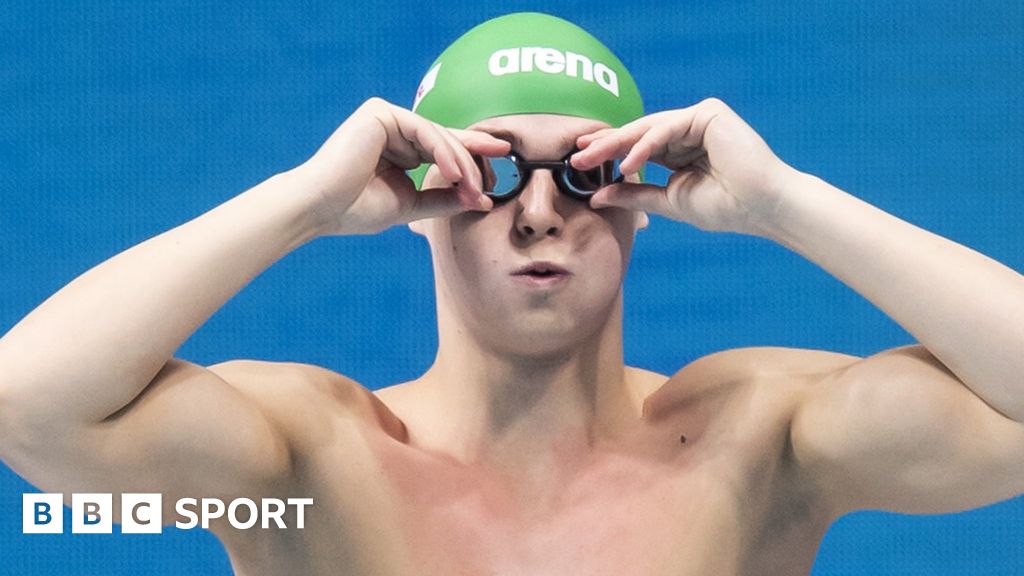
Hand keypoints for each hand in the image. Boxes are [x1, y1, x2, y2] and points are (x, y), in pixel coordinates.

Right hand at [291, 97, 510, 235]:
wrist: (320, 208)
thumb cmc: (355, 209)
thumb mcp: (411, 205)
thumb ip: (444, 199)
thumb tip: (481, 199)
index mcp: (400, 147)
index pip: (443, 149)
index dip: (474, 154)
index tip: (502, 163)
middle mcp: (394, 127)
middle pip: (446, 139)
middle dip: (474, 158)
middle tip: (496, 172)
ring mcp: (386, 116)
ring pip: (439, 136)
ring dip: (461, 163)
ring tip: (473, 187)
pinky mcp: (381, 112)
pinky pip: (424, 131)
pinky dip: (443, 153)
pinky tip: (456, 174)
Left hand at [571, 98, 795, 234]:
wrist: (761, 207)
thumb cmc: (725, 207)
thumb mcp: (669, 201)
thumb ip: (635, 194)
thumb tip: (597, 197)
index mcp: (679, 151)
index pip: (637, 148)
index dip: (608, 154)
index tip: (579, 163)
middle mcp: (688, 131)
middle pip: (638, 134)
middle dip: (605, 146)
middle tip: (576, 156)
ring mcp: (698, 118)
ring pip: (648, 129)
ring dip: (617, 144)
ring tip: (591, 159)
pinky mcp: (708, 112)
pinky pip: (667, 128)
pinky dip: (645, 145)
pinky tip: (627, 162)